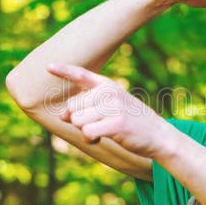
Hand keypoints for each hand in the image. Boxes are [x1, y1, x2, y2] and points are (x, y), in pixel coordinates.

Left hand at [47, 63, 172, 158]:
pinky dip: (91, 138)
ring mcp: (113, 106)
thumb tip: (61, 116)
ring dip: (85, 131)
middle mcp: (109, 92)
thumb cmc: (130, 121)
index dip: (63, 70)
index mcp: (107, 85)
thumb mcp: (112, 105)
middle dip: (79, 120)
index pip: (81, 74)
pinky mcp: (116, 123)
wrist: (157, 134)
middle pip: (72, 107)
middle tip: (98, 124)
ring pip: (77, 120)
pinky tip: (102, 138)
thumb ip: (86, 107)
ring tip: (102, 131)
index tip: (48, 66)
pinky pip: (87, 132)